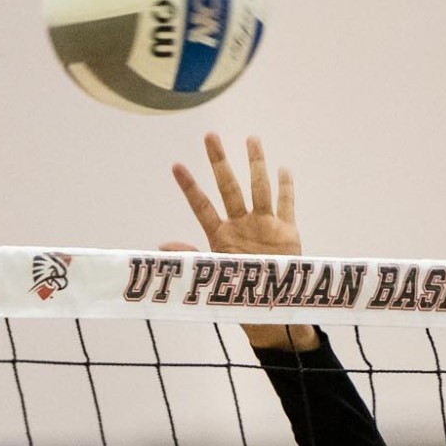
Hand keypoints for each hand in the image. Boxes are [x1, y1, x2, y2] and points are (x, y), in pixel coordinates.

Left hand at [170, 134, 317, 352]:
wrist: (270, 310)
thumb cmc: (238, 296)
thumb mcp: (211, 276)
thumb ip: (189, 258)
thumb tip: (159, 246)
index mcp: (220, 236)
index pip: (201, 206)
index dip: (189, 187)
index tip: (176, 165)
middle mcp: (240, 225)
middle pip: (228, 187)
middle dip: (219, 162)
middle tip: (210, 135)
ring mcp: (264, 226)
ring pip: (258, 188)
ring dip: (255, 164)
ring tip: (251, 139)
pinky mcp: (286, 232)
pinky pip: (287, 205)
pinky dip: (286, 188)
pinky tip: (282, 169)